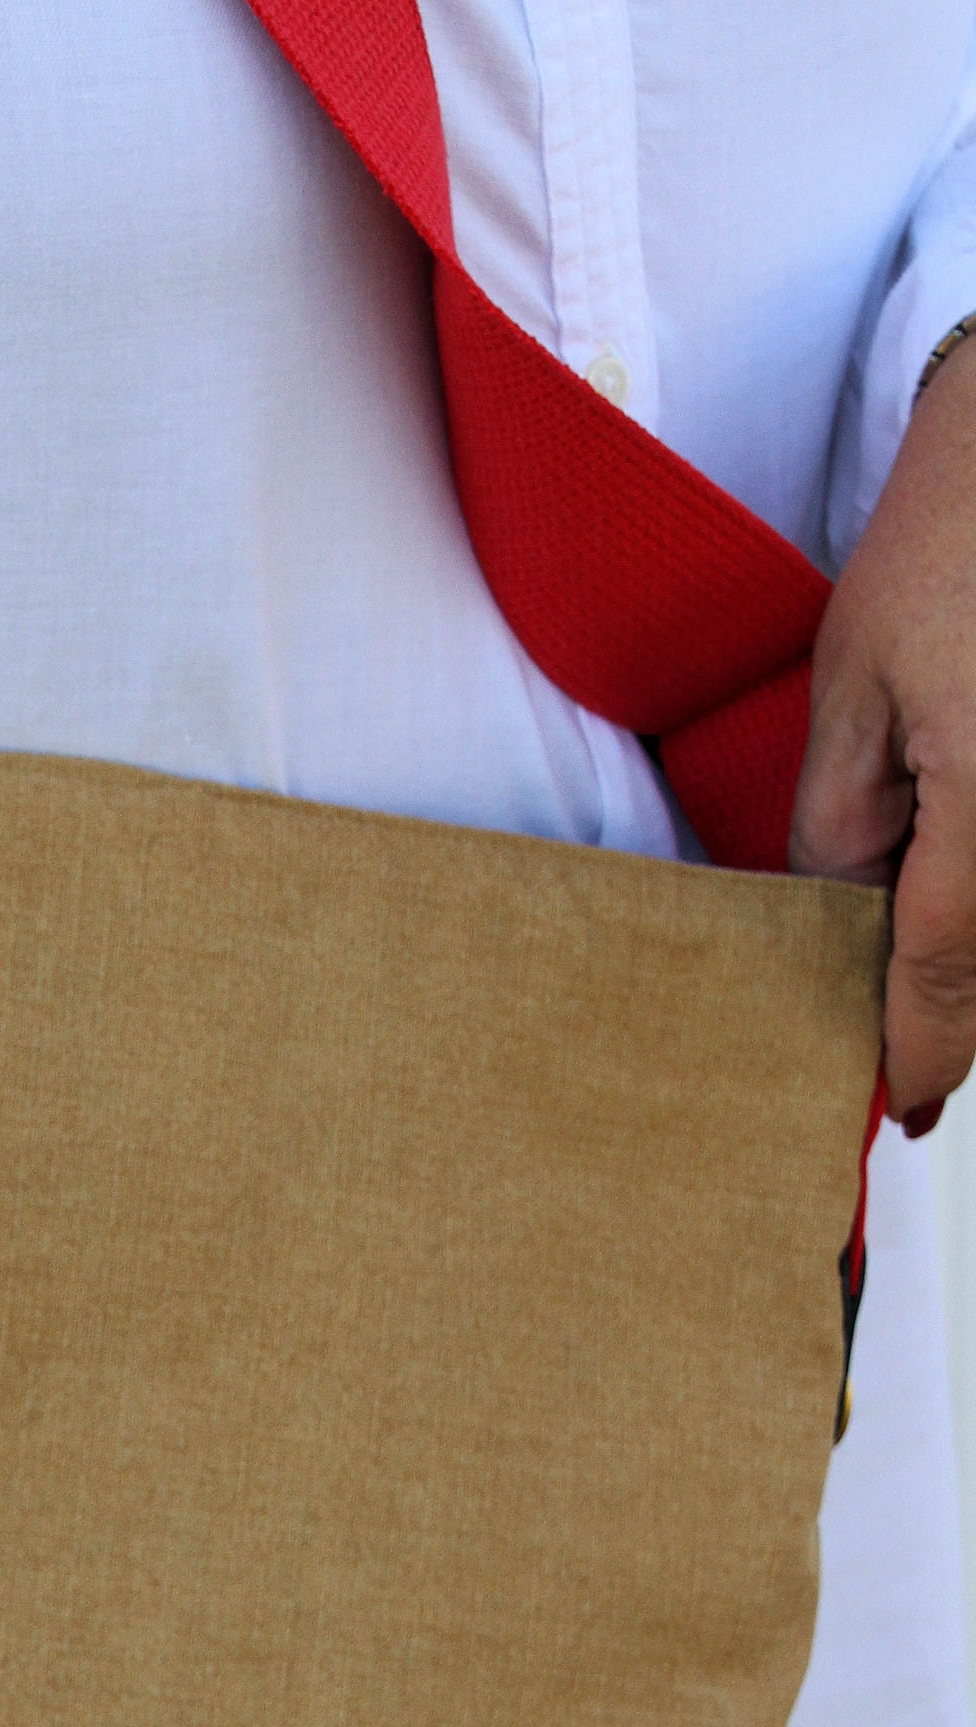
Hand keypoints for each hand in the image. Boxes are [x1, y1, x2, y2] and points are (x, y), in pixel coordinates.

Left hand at [793, 332, 975, 1136]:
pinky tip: (956, 900)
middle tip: (900, 1082)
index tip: (890, 1115)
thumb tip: (841, 924)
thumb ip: (842, 822)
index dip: (910, 1057)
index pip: (941, 977)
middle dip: (950, 1024)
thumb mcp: (855, 687)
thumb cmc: (956, 540)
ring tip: (922, 1007)